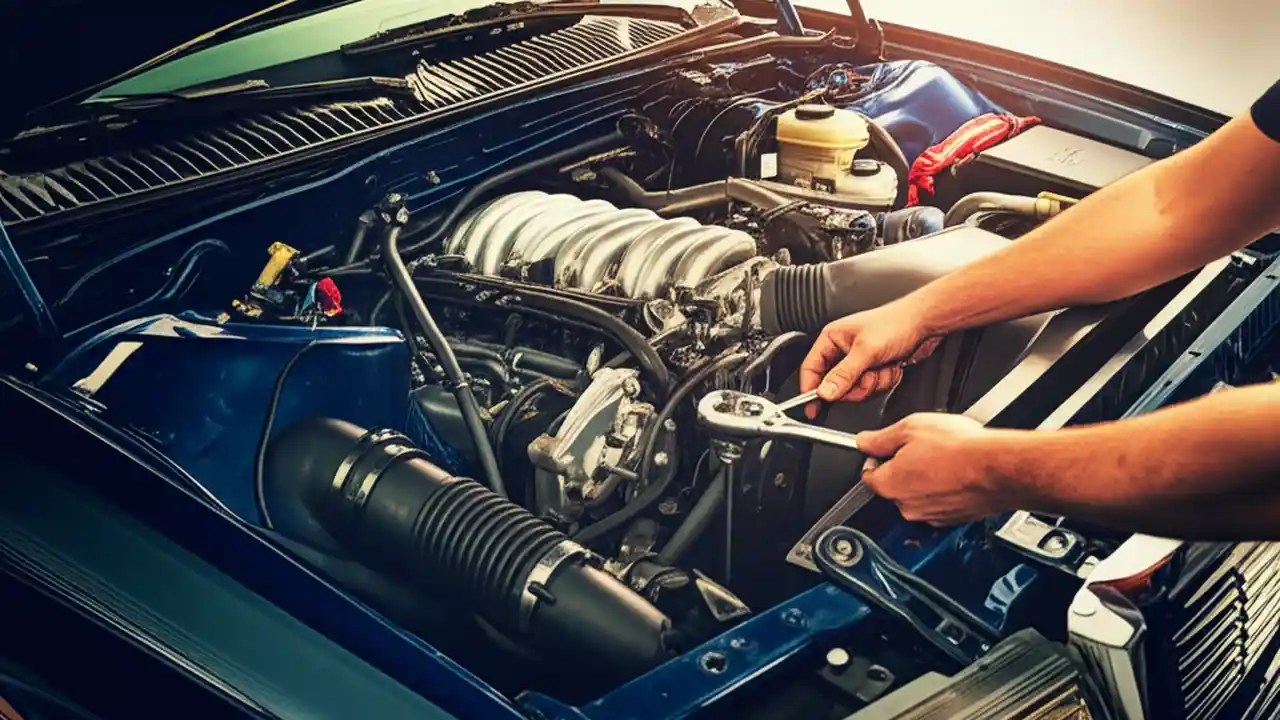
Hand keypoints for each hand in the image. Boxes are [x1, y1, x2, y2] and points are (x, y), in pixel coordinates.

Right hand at [798, 300, 940, 417]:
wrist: (925, 323)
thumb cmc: (896, 323)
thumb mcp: (865, 351)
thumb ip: (843, 375)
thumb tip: (824, 393)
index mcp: (832, 338)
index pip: (811, 369)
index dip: (810, 390)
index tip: (812, 408)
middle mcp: (843, 350)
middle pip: (835, 385)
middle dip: (856, 385)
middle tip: (867, 375)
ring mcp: (859, 361)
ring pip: (856, 390)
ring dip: (873, 383)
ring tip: (883, 366)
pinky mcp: (874, 369)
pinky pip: (871, 388)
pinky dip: (884, 382)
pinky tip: (891, 367)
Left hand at [855, 413, 1012, 525]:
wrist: (997, 467)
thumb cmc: (958, 448)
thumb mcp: (910, 428)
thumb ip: (880, 438)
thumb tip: (864, 441)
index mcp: (889, 485)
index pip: (869, 475)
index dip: (877, 458)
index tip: (887, 448)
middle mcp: (907, 506)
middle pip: (894, 486)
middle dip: (903, 468)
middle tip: (923, 449)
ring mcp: (931, 516)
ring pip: (918, 496)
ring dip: (926, 480)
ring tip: (944, 459)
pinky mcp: (953, 519)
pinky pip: (941, 503)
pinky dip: (945, 491)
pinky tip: (957, 473)